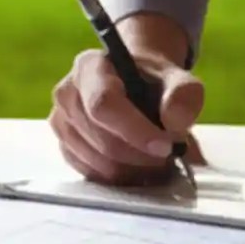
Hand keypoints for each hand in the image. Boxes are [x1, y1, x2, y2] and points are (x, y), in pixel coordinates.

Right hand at [49, 13, 203, 184]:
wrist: (134, 85)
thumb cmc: (152, 82)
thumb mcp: (178, 79)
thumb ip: (184, 95)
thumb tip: (175, 122)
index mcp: (91, 66)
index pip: (104, 104)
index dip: (136, 130)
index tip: (166, 147)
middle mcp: (67, 93)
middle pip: (101, 138)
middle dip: (140, 155)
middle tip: (168, 156)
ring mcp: (61, 122)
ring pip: (97, 160)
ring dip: (132, 168)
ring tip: (155, 159)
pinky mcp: (63, 146)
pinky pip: (90, 172)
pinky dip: (118, 176)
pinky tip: (136, 165)